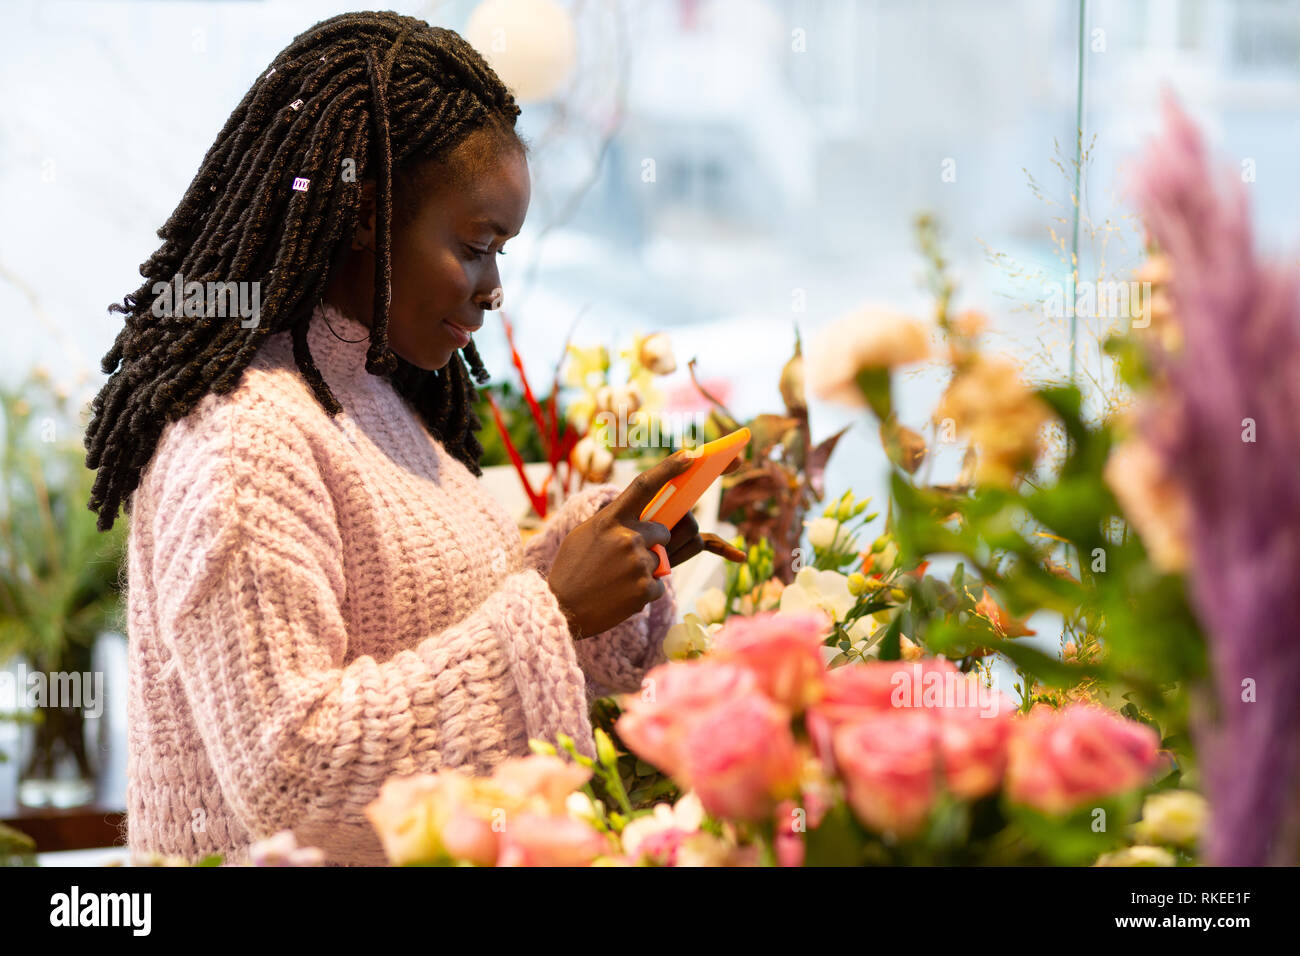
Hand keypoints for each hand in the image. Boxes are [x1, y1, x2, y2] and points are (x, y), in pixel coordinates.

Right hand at [547, 450, 729, 638]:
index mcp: (611, 520)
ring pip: (660, 561)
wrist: (560, 609)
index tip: (690, 455)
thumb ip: (612, 520)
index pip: (644, 486)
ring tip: (615, 581)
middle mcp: (627, 537)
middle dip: (654, 543)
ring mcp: (638, 563)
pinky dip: (643, 593)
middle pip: (662, 531)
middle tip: (627, 559)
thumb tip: (636, 511)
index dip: (669, 468)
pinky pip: (658, 586)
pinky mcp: (645, 589)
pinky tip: (619, 596)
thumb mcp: (585, 534)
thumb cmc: (571, 569)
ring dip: (644, 571)